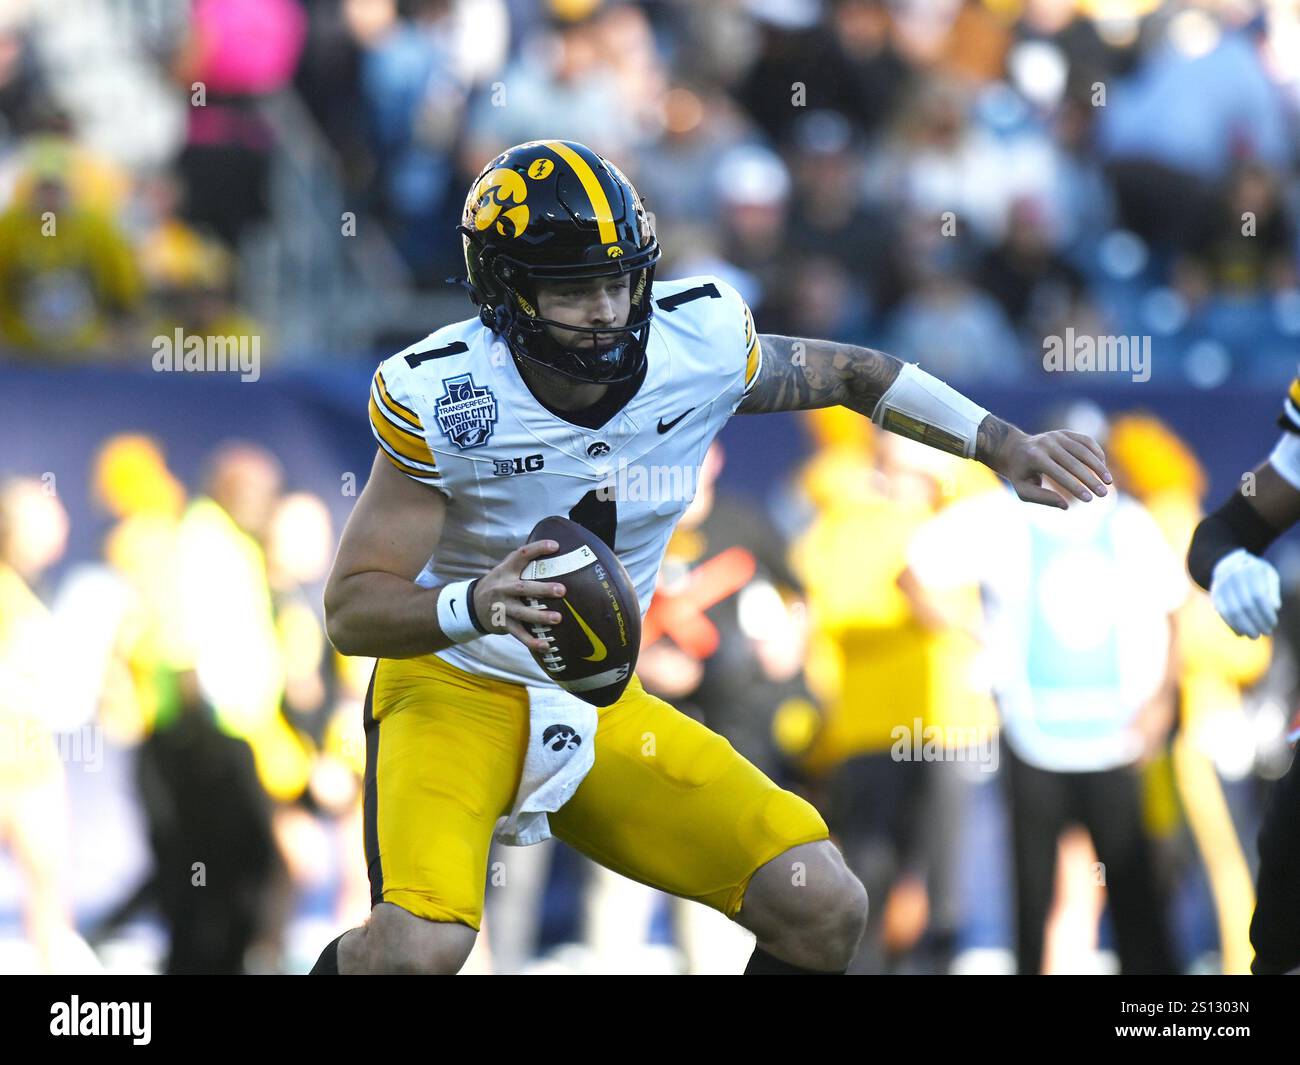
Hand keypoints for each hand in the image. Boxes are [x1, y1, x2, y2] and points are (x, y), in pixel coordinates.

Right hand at [471, 540, 566, 651]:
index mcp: (506, 570)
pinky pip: (518, 634)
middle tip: (562, 590)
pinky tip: (546, 645)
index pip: (521, 555)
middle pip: (523, 588)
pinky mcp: (502, 624)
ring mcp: (502, 607)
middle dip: (542, 589)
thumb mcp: (505, 569)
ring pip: (521, 613)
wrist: (472, 605)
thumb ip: (524, 563)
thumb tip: (556, 550)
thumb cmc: (499, 584)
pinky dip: (531, 641)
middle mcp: (503, 588)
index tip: (555, 546)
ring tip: (557, 618)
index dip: (538, 548)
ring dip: (540, 617)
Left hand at [978, 419, 1111, 508]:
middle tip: (1103, 494)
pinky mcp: (1065, 433)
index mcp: (1034, 457)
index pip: (1059, 473)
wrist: (1013, 449)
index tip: (1089, 499)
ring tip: (1108, 482)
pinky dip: (1096, 453)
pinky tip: (1103, 468)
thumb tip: (1066, 505)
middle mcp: (1047, 443)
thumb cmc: (1020, 475)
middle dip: (1090, 479)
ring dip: (1098, 466)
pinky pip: (1086, 442)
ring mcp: (1057, 436)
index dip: (1075, 486)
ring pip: (1083, 450)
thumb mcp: (1024, 490)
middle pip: (1074, 462)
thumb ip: (1042, 498)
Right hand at [1210, 548, 1280, 638]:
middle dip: (1256, 622)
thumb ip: (1273, 590)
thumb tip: (1275, 607)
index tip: (1273, 624)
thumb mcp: (1268, 575)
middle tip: (1266, 632)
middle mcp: (1233, 576)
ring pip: (1232, 611)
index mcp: (1249, 569)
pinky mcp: (1214, 594)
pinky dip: (1232, 625)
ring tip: (1254, 635)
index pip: (1258, 596)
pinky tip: (1241, 632)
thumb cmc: (1256, 573)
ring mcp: (1221, 585)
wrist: (1230, 563)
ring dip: (1244, 627)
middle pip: (1245, 605)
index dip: (1266, 613)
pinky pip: (1222, 613)